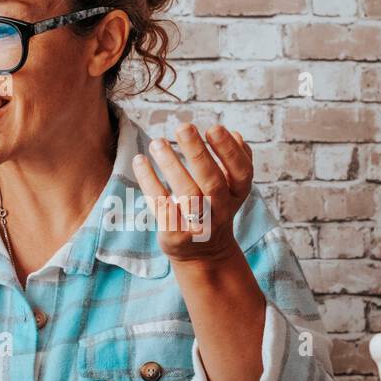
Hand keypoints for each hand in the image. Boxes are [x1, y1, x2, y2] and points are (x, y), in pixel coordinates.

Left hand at [132, 122, 252, 265]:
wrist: (204, 254)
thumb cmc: (215, 209)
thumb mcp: (232, 189)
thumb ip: (236, 163)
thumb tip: (236, 134)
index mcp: (236, 195)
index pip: (241, 172)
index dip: (229, 151)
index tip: (214, 127)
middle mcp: (220, 211)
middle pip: (212, 182)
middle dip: (198, 154)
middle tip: (184, 127)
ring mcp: (198, 225)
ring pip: (187, 194)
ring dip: (171, 165)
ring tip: (157, 142)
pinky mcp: (175, 235)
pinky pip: (161, 205)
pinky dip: (149, 182)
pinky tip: (140, 161)